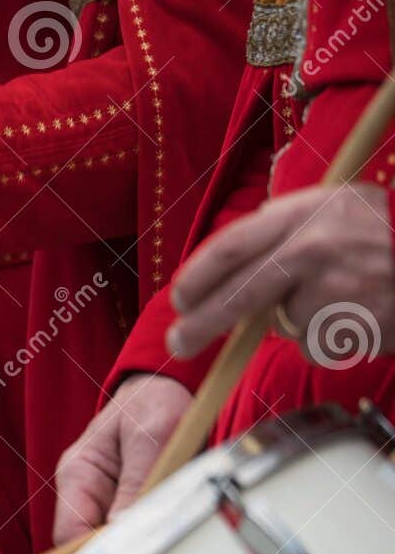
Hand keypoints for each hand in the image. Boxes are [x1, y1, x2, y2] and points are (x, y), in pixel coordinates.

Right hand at [52, 374, 193, 544]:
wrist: (165, 390)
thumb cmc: (153, 403)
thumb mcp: (151, 437)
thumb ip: (138, 483)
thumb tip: (124, 530)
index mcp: (77, 474)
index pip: (68, 531)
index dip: (89, 553)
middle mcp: (85, 493)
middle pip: (89, 542)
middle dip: (119, 550)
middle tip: (153, 552)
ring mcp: (107, 502)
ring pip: (115, 541)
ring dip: (140, 541)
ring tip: (168, 532)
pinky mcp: (129, 506)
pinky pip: (136, 531)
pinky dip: (152, 533)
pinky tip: (170, 525)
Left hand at [169, 182, 394, 366]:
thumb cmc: (380, 235)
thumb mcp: (334, 208)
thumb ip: (282, 226)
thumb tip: (226, 259)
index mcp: (305, 213)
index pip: (231, 246)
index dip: (196, 277)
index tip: (179, 299)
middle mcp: (316, 247)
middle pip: (238, 295)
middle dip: (201, 325)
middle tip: (180, 344)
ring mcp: (336, 288)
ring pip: (281, 324)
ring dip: (297, 322)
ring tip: (338, 299)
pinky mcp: (352, 324)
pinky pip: (314, 345)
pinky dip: (324, 340)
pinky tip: (353, 316)